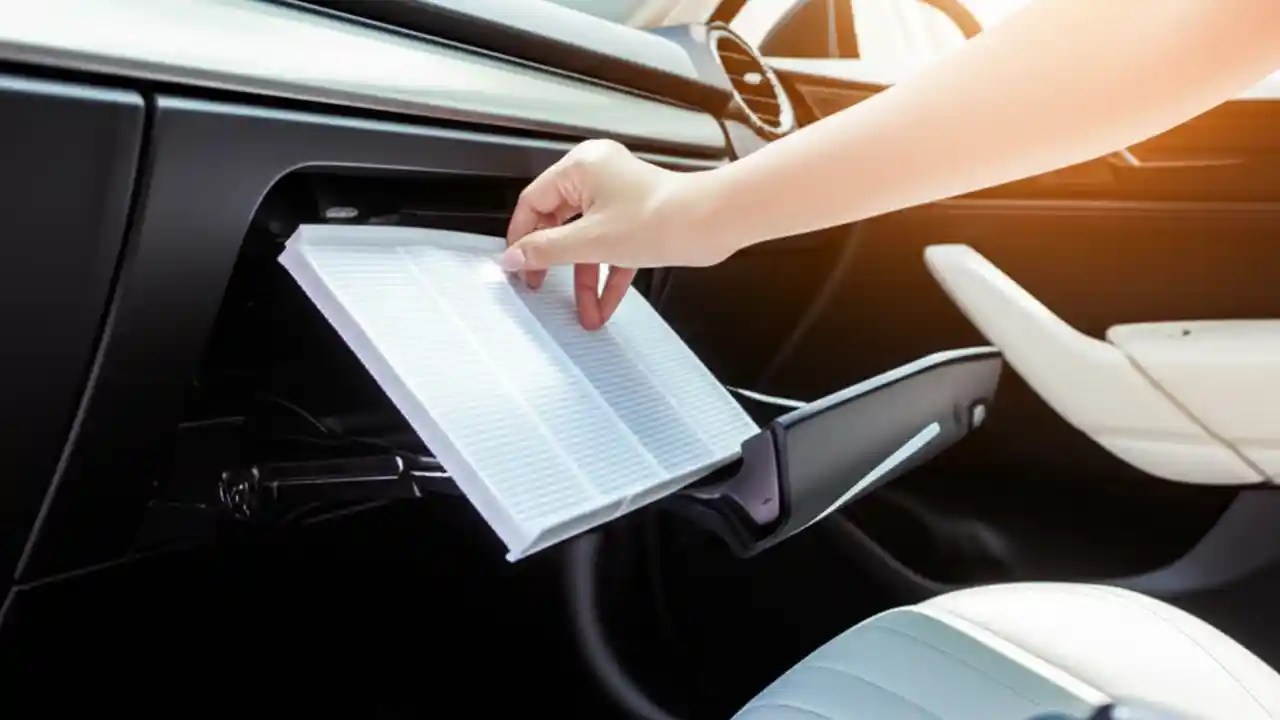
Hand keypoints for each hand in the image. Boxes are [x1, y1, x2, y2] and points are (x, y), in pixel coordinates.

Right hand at [502, 139, 729, 328]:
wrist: (711, 223)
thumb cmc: (662, 218)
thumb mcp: (591, 241)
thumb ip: (546, 250)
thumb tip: (515, 256)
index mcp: (580, 167)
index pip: (533, 202)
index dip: (522, 237)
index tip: (516, 265)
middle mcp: (598, 175)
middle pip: (560, 224)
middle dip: (555, 264)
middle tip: (539, 286)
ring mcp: (618, 197)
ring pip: (588, 241)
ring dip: (585, 279)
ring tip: (583, 311)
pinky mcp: (637, 218)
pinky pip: (611, 248)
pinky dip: (608, 275)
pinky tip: (604, 305)